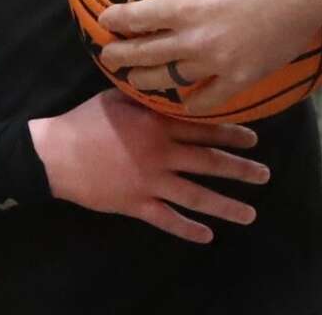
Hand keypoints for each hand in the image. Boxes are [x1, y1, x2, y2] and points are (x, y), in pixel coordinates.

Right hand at [29, 89, 267, 242]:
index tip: (253, 138)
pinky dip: (188, 229)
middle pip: (207, 162)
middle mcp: (160, 154)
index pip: (201, 127)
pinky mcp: (137, 205)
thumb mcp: (116, 97)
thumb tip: (168, 86)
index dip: (229, 132)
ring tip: (250, 213)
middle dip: (238, 168)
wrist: (57, 154)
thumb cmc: (86, 120)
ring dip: (225, 205)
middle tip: (264, 174)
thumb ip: (145, 96)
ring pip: (196, 196)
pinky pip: (168, 220)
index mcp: (156, 125)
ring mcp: (150, 183)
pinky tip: (207, 236)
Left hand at [96, 0, 321, 113]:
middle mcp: (199, 40)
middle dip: (123, 56)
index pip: (138, 18)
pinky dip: (195, 103)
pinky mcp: (248, 76)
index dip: (116, 20)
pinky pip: (214, 99)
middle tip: (106, 56)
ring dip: (150, 81)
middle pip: (148, 55)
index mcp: (186, 5)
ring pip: (175, 80)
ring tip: (135, 80)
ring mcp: (223, 63)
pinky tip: (184, 102)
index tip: (104, 21)